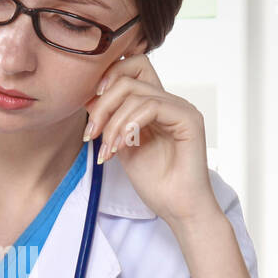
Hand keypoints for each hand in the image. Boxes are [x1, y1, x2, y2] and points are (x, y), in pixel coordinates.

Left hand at [83, 54, 222, 227]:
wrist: (178, 209)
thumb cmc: (156, 183)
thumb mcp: (121, 146)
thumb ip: (111, 122)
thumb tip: (89, 100)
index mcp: (156, 104)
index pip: (131, 68)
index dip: (106, 80)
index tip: (89, 111)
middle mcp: (170, 101)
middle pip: (128, 77)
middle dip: (102, 104)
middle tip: (91, 134)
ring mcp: (181, 108)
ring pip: (135, 93)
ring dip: (112, 122)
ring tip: (106, 150)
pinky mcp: (188, 119)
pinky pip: (151, 106)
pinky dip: (129, 125)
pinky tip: (121, 147)